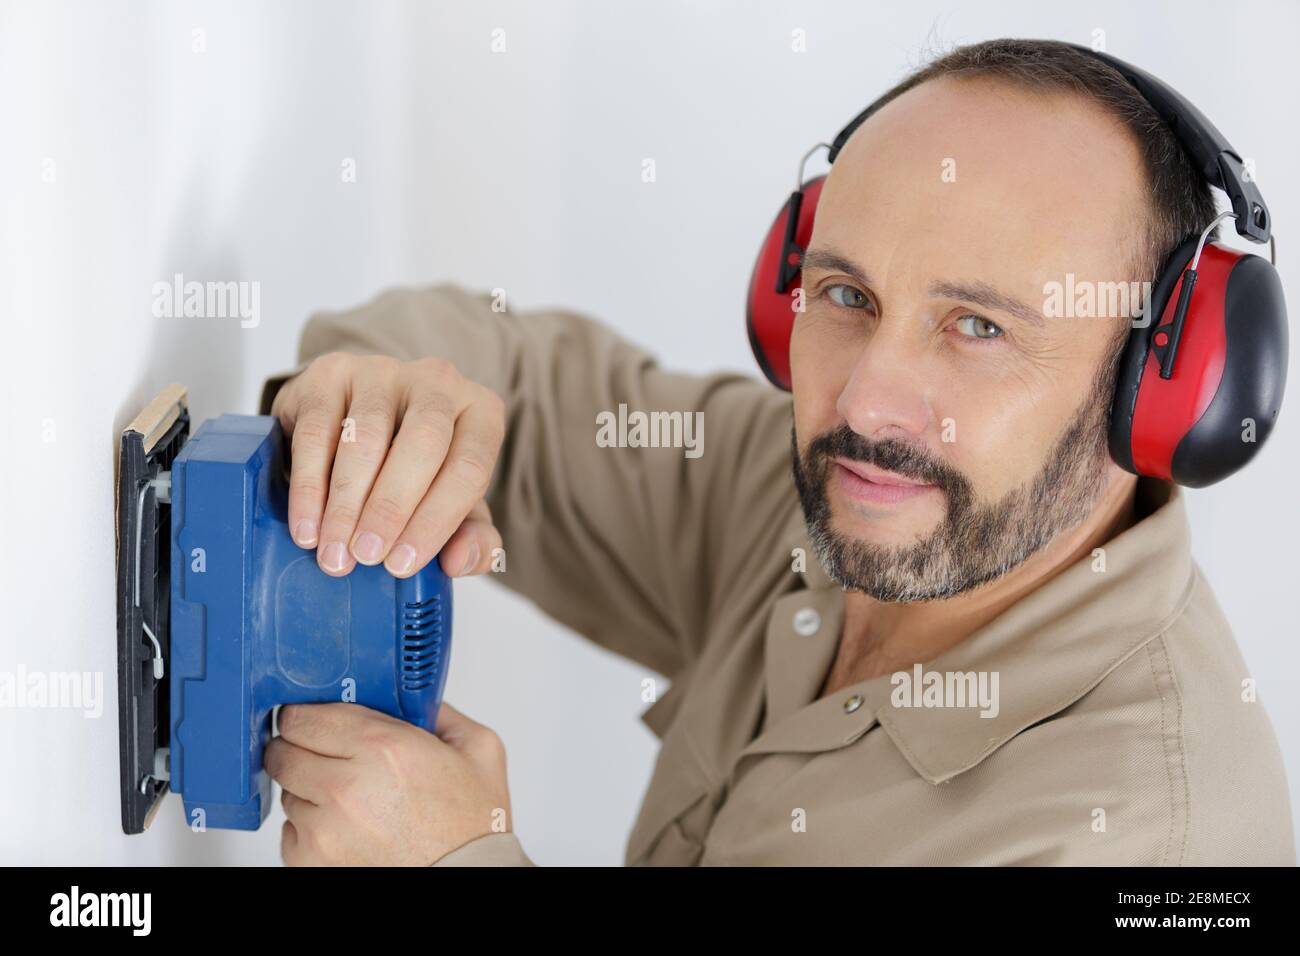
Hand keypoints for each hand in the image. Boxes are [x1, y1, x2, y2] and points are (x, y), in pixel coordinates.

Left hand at [266, 702, 511, 865]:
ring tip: (348, 796)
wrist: (467, 876)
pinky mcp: (312, 860)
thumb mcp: (480, 751)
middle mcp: (346, 786)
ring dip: (308, 788)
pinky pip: (290, 830)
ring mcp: (324, 828)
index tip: (314, 719)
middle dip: (299, 747)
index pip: (304, 716)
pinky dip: (310, 826)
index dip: (306, 714)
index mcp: (384, 747)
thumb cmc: (472, 829)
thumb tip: (414, 700)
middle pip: (283, 751)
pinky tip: (345, 825)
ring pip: (287, 791)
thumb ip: (443, 713)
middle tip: (322, 752)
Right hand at [270, 352, 505, 577]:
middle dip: (390, 509)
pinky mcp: (332, 372)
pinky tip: (308, 526)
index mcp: (479, 413)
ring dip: (346, 504)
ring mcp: (383, 371)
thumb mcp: (452, 503)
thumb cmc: (416, 468)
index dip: (436, 521)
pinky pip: (317, 431)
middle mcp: (437, 383)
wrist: (358, 418)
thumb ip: (471, 537)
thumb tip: (462, 561)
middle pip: (422, 444)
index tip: (402, 563)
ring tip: (334, 552)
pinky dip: (309, 488)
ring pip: (365, 438)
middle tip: (366, 555)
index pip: (468, 468)